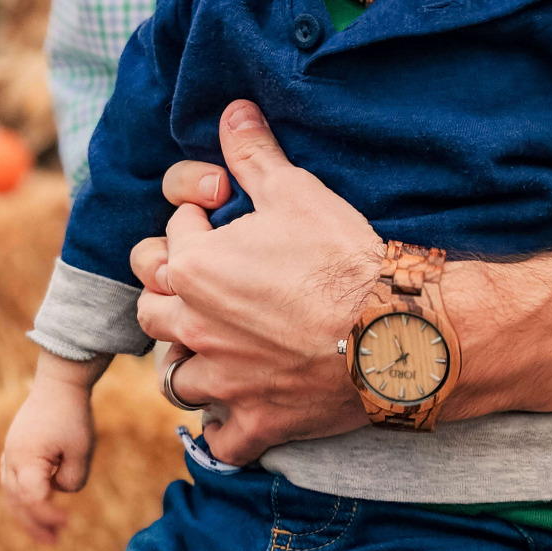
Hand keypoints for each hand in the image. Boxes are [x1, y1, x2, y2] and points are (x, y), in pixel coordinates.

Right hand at [0, 352, 108, 543]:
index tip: (67, 521)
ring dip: (26, 515)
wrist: (59, 383)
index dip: (49, 516)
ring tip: (46, 532)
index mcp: (25, 460)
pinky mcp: (14, 447)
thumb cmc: (72, 415)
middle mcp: (11, 458)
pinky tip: (36, 506)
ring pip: (10, 494)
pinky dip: (21, 498)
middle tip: (54, 541)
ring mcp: (9, 452)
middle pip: (16, 503)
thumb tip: (60, 490)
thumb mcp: (81, 450)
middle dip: (34, 526)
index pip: (33, 501)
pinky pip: (11, 480)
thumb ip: (73, 479)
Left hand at [133, 100, 383, 465]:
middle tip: (202, 285)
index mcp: (193, 268)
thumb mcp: (296, 191)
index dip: (193, 225)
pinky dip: (221, 430)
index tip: (219, 221)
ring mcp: (223, 379)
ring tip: (212, 347)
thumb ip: (253, 153)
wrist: (401, 329)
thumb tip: (232, 110)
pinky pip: (220, 440)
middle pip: (151, 309)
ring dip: (187, 360)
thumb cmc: (344, 258)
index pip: (169, 238)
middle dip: (169, 293)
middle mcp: (194, 326)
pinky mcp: (257, 421)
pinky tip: (234, 416)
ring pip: (175, 374)